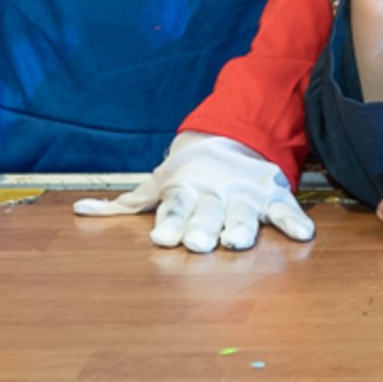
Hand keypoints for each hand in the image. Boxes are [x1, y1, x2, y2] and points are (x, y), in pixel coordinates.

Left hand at [73, 132, 313, 252]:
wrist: (233, 137)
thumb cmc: (188, 173)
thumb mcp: (157, 183)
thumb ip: (124, 204)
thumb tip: (78, 211)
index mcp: (185, 189)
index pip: (174, 207)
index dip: (169, 223)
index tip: (163, 240)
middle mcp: (214, 192)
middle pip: (208, 212)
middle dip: (203, 228)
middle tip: (199, 243)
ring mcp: (244, 193)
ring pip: (243, 213)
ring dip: (241, 227)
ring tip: (238, 241)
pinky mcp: (272, 195)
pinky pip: (286, 209)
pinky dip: (294, 221)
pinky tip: (304, 233)